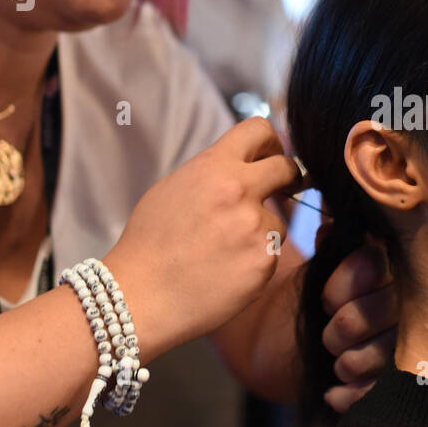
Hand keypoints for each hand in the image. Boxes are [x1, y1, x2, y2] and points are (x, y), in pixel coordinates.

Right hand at [107, 117, 298, 343]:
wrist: (140, 297)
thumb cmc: (149, 245)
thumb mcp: (174, 189)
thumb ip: (213, 173)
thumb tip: (245, 164)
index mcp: (213, 167)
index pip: (259, 129)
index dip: (270, 142)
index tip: (271, 155)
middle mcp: (239, 191)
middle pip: (286, 168)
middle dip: (287, 178)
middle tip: (282, 189)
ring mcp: (255, 227)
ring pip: (278, 220)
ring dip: (262, 231)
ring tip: (224, 251)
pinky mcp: (265, 260)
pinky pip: (271, 253)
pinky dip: (255, 261)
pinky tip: (225, 272)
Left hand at [319, 240, 396, 411]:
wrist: (314, 352)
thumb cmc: (334, 304)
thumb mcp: (328, 269)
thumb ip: (331, 247)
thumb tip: (328, 230)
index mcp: (393, 268)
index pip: (371, 264)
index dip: (342, 284)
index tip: (326, 300)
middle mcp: (410, 305)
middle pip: (370, 312)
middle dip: (339, 329)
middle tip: (330, 336)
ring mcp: (411, 347)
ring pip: (371, 356)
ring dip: (345, 362)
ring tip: (338, 362)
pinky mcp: (402, 387)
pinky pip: (375, 393)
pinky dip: (347, 395)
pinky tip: (333, 391)